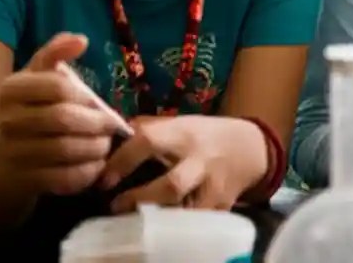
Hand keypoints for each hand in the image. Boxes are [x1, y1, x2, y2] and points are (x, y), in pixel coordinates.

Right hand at [0, 33, 122, 196]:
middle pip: (64, 119)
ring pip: (66, 150)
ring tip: (106, 144)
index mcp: (11, 90)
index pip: (58, 86)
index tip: (97, 101)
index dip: (86, 95)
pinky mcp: (25, 181)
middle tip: (113, 125)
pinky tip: (96, 165)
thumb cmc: (28, 110)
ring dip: (96, 147)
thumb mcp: (36, 77)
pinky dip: (87, 172)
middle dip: (97, 122)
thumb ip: (55, 53)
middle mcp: (7, 121)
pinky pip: (64, 178)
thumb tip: (81, 39)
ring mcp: (14, 153)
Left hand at [98, 115, 267, 212]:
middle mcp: (200, 161)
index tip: (103, 179)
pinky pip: (194, 224)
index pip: (149, 141)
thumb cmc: (203, 135)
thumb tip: (108, 140)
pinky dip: (175, 229)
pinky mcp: (220, 209)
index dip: (122, 160)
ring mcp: (212, 188)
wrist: (249, 149)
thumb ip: (149, 129)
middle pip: (172, 185)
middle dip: (140, 199)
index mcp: (184, 134)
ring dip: (157, 220)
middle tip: (116, 207)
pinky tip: (159, 229)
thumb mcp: (180, 123)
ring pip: (185, 213)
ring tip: (135, 223)